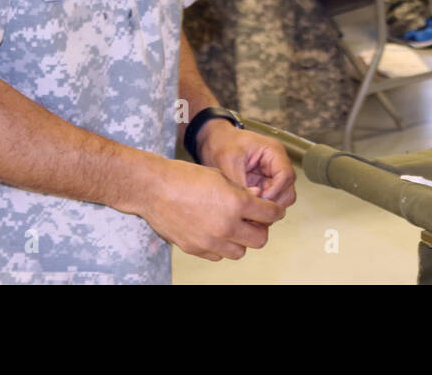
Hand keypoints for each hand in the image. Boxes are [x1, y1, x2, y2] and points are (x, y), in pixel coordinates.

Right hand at [136, 156, 286, 260]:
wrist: (155, 188)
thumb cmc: (185, 177)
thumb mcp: (222, 177)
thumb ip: (242, 194)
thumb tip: (257, 203)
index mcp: (237, 204)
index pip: (270, 214)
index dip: (276, 211)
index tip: (275, 210)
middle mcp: (226, 226)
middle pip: (259, 239)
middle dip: (261, 229)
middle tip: (255, 220)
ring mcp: (210, 241)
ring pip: (240, 252)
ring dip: (241, 240)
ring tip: (234, 227)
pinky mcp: (195, 249)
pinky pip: (218, 255)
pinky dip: (221, 246)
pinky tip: (215, 232)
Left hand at [200, 123, 296, 208]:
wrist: (213, 140)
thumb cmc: (222, 143)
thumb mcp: (229, 162)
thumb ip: (241, 184)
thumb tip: (251, 204)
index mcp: (273, 151)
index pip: (286, 175)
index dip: (275, 191)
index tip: (260, 200)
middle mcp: (276, 163)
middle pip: (288, 189)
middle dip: (273, 202)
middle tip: (255, 209)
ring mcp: (270, 175)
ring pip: (281, 198)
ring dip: (268, 206)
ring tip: (250, 209)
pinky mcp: (263, 184)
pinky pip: (269, 200)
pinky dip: (260, 206)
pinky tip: (247, 208)